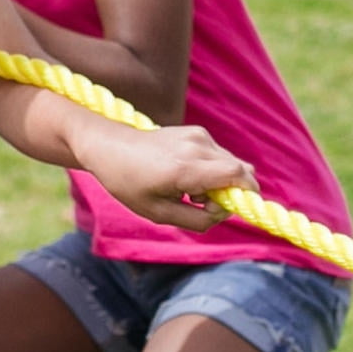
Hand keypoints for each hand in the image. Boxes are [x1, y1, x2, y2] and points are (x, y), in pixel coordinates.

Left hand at [86, 123, 258, 232]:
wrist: (108, 145)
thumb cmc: (130, 183)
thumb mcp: (161, 214)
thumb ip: (199, 220)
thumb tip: (223, 213)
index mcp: (187, 167)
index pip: (239, 176)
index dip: (244, 196)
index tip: (224, 209)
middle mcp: (197, 146)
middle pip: (241, 171)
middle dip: (231, 193)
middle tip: (202, 203)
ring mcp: (198, 135)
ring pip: (233, 164)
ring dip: (222, 183)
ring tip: (192, 190)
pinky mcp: (196, 131)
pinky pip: (221, 157)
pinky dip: (214, 172)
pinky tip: (189, 177)